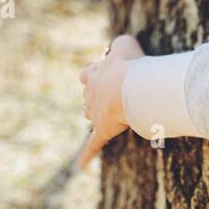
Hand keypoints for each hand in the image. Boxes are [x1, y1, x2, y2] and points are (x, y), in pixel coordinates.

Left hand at [78, 33, 144, 169]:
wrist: (127, 89)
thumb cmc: (130, 66)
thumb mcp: (126, 44)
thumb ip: (122, 43)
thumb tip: (120, 44)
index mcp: (96, 75)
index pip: (88, 74)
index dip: (94, 75)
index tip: (100, 75)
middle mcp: (91, 94)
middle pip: (88, 97)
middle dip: (95, 97)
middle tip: (108, 97)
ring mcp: (95, 114)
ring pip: (90, 115)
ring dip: (95, 116)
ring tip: (104, 119)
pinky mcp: (101, 131)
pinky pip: (91, 145)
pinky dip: (85, 155)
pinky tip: (79, 165)